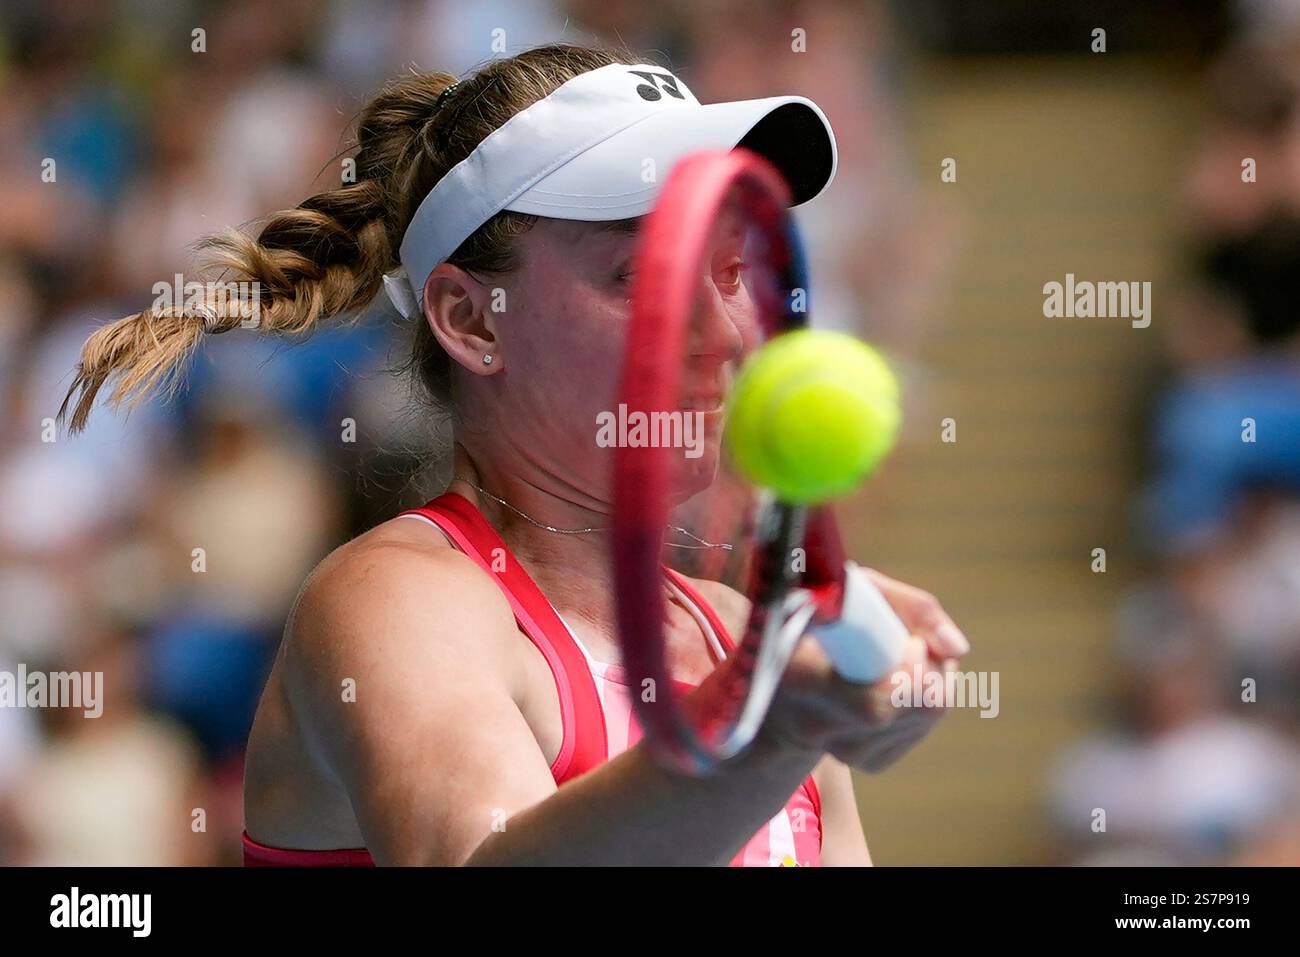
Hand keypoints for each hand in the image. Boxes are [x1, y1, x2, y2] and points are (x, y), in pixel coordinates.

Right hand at [762, 567, 969, 771]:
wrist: (785, 668)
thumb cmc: (827, 613)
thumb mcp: (859, 590)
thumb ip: (914, 607)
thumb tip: (958, 649)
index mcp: (797, 675)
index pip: (873, 705)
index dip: (909, 676)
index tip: (911, 643)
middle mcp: (813, 724)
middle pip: (906, 714)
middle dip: (932, 673)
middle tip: (918, 643)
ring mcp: (839, 749)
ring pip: (921, 722)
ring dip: (933, 683)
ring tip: (909, 655)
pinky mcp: (864, 760)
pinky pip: (917, 733)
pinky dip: (924, 704)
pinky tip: (902, 683)